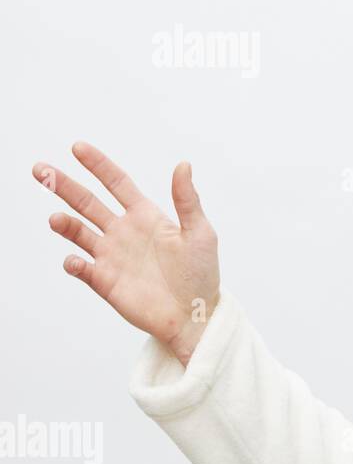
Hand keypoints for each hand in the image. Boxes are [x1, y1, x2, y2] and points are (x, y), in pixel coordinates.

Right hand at [33, 142, 220, 364]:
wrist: (195, 316)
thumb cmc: (201, 274)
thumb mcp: (200, 233)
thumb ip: (187, 201)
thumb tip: (183, 165)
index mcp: (146, 216)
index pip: (116, 183)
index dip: (98, 165)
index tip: (77, 147)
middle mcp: (123, 232)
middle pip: (87, 202)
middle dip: (64, 185)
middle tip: (40, 169)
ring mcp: (111, 256)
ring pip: (78, 233)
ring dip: (65, 224)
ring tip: (56, 219)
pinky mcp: (105, 282)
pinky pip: (82, 269)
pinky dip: (74, 263)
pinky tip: (76, 261)